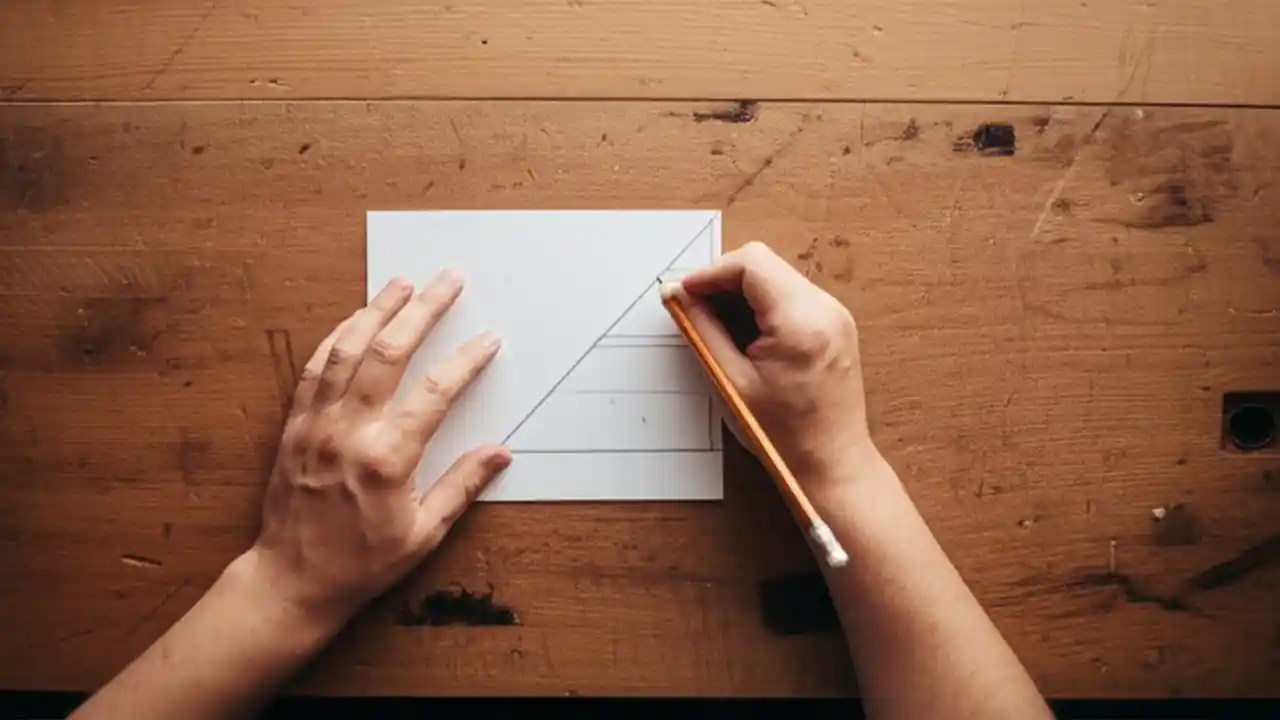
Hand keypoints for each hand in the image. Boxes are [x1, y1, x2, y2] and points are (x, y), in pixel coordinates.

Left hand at [245, 272, 510, 631]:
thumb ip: (462, 486)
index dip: (467, 360)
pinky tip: (353, 321)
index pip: (437, 391)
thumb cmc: (361, 563)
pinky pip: (315, 369)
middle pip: (390, 352)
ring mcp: (316, 424)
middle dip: (424, 310)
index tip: (488, 339)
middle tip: (447, 280)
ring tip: (401, 284)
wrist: (292, 580)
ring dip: (376, 311)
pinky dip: (336, 339)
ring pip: (346, 349)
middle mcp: (349, 431)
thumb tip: (500, 453)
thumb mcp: (424, 534)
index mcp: (388, 458)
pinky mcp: (294, 426)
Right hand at [680, 242, 873, 487]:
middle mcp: (825, 309)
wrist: (831, 463)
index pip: (751, 263)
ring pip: (777, 277)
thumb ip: (701, 330)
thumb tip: (677, 297)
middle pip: (764, 265)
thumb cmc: (783, 435)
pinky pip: (792, 296)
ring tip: (719, 329)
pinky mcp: (835, 324)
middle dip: (724, 282)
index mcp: (801, 322)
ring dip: (742, 294)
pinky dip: (762, 305)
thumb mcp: (730, 380)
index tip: (684, 294)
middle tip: (696, 312)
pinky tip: (745, 336)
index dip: (710, 273)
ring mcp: (835, 315)